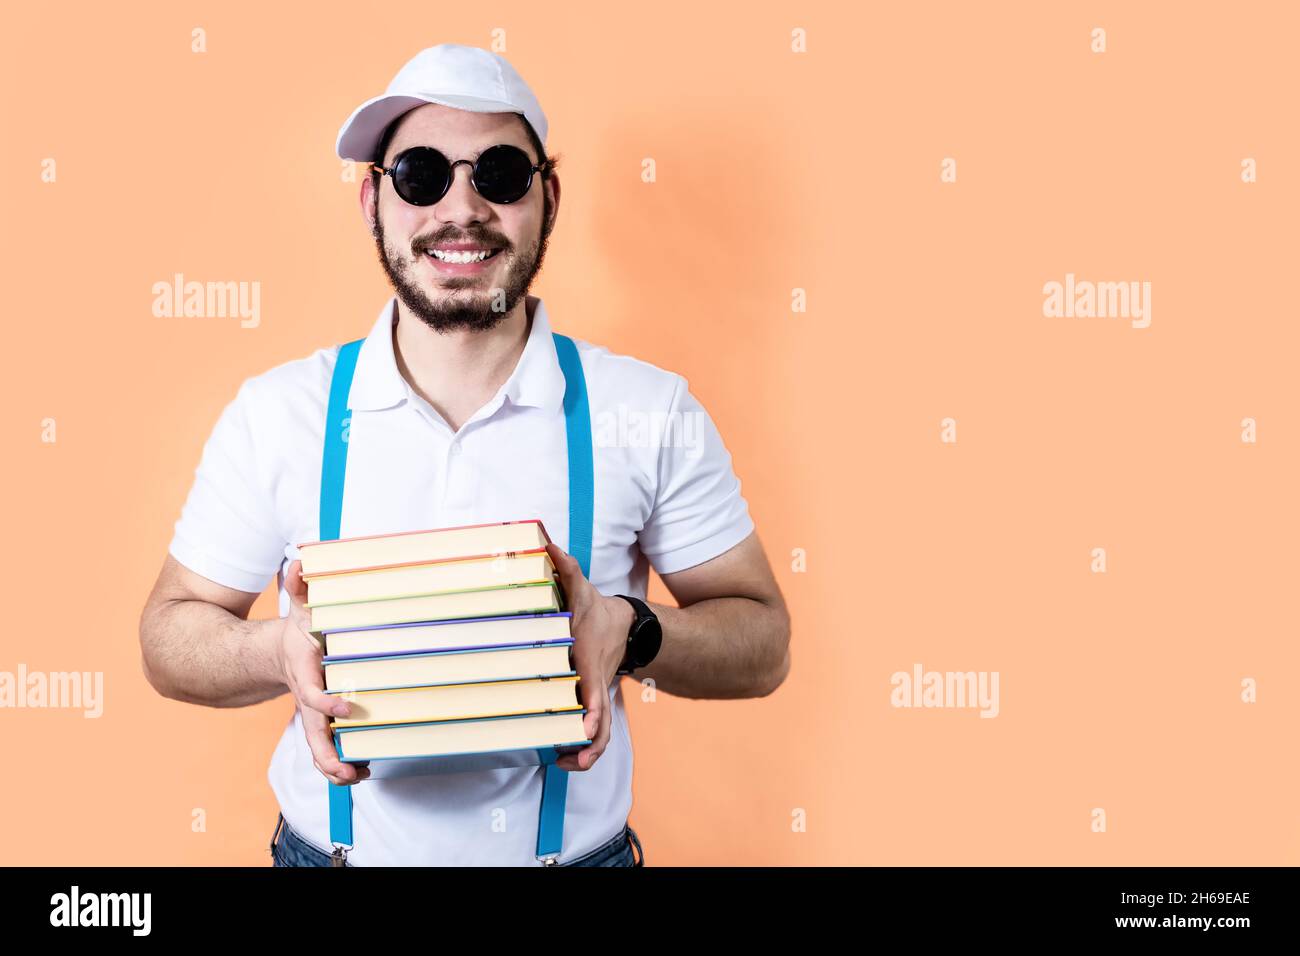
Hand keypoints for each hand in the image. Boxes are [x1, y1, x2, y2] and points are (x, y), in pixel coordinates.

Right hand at [278, 559, 368, 785]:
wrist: (278, 655)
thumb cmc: (298, 631)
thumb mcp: (300, 607)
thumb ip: (301, 586)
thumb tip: (301, 560)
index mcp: (304, 674)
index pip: (313, 696)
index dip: (329, 703)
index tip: (350, 707)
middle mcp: (307, 700)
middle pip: (312, 735)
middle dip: (328, 756)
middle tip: (347, 769)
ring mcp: (313, 715)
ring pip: (318, 749)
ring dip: (335, 767)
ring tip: (359, 776)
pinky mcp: (321, 722)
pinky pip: (327, 748)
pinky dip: (342, 762)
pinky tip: (365, 767)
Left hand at [546, 543, 633, 771]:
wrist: (624, 627)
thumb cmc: (597, 612)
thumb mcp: (584, 590)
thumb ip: (567, 569)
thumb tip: (549, 543)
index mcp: (592, 665)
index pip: (596, 693)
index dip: (593, 713)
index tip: (587, 730)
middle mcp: (596, 687)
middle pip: (602, 726)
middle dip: (591, 745)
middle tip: (572, 757)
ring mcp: (596, 699)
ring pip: (599, 736)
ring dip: (586, 754)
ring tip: (566, 764)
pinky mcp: (591, 705)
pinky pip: (592, 735)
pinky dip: (582, 749)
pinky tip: (562, 757)